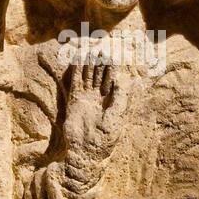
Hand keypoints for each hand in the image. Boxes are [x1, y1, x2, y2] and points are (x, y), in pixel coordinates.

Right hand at [63, 58, 128, 183]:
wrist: (84, 151)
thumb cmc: (104, 138)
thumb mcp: (115, 117)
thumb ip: (120, 98)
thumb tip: (123, 79)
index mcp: (111, 101)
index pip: (112, 80)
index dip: (113, 68)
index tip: (115, 55)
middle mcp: (98, 98)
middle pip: (99, 75)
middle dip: (100, 63)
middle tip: (102, 48)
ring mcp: (86, 98)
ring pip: (87, 76)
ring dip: (88, 63)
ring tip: (90, 49)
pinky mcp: (74, 100)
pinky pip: (75, 82)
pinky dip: (76, 71)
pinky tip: (77, 59)